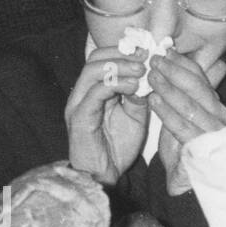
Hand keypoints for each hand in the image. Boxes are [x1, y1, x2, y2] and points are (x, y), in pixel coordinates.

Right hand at [65, 47, 150, 185]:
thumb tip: (146, 77)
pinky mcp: (80, 118)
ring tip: (141, 70)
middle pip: (94, 59)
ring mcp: (78, 104)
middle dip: (121, 54)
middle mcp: (81, 93)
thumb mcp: (134, 116)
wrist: (103, 175)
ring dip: (119, 67)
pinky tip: (134, 87)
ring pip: (92, 72)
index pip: (101, 58)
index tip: (147, 51)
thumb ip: (137, 97)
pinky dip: (115, 86)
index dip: (122, 51)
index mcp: (92, 90)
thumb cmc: (116, 147)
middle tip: (145, 57)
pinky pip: (95, 93)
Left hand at [148, 50, 225, 195]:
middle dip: (174, 72)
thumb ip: (190, 88)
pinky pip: (183, 127)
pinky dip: (167, 112)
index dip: (181, 62)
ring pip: (190, 105)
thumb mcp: (185, 111)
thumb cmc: (184, 140)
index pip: (201, 77)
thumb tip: (206, 61)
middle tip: (154, 61)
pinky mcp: (201, 148)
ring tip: (151, 77)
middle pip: (197, 87)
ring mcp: (212, 132)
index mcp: (214, 103)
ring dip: (169, 89)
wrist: (185, 177)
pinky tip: (153, 100)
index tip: (163, 51)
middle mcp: (218, 115)